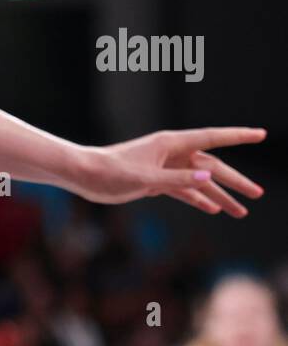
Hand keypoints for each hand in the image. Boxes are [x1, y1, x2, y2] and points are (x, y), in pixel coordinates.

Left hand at [76, 126, 265, 214]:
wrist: (85, 175)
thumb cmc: (111, 172)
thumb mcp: (146, 179)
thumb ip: (177, 179)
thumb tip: (208, 178)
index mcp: (171, 144)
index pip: (212, 138)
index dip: (238, 136)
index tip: (260, 134)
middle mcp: (171, 152)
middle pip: (211, 166)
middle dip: (235, 180)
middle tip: (257, 194)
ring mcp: (165, 166)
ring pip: (200, 181)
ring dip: (219, 196)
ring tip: (241, 211)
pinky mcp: (156, 180)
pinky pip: (184, 190)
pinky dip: (198, 199)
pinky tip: (213, 210)